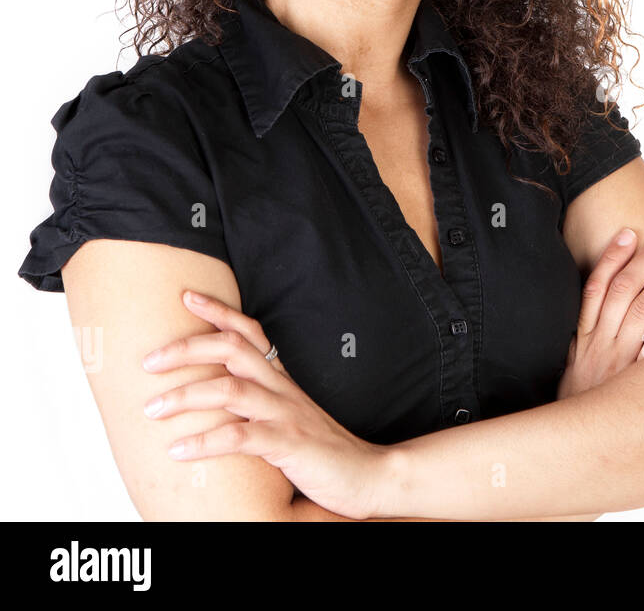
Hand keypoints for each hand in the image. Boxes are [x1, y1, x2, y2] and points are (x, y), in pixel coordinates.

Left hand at [141, 289, 388, 519]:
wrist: (366, 474)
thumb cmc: (322, 451)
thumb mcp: (289, 418)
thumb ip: (260, 405)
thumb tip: (219, 401)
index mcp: (282, 381)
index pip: (250, 333)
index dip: (219, 311)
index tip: (187, 296)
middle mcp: (282, 390)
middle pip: (233, 349)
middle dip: (187, 348)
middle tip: (148, 361)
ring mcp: (286, 414)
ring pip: (231, 389)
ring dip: (186, 395)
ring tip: (152, 409)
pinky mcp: (288, 444)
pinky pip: (240, 436)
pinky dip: (205, 441)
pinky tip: (178, 449)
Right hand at [557, 227, 643, 400]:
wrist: (579, 450)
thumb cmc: (581, 407)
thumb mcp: (572, 370)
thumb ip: (583, 338)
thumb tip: (596, 304)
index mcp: (583, 339)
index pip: (596, 287)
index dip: (612, 258)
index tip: (628, 234)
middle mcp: (602, 344)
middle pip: (626, 290)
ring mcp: (622, 360)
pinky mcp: (642, 378)